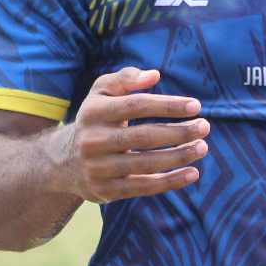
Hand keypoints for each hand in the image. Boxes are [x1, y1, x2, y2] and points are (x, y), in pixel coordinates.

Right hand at [52, 68, 209, 201]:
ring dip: (179, 156)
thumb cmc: (95, 120)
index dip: (168, 105)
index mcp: (94, 112)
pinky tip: (193, 173)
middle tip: (204, 127)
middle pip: (144, 136)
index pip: (136, 105)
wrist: (61, 162)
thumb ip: (125, 79)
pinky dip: (170, 181)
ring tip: (202, 147)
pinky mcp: (104, 190)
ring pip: (145, 163)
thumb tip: (154, 75)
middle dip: (179, 132)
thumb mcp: (101, 94)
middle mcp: (92, 140)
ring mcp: (97, 168)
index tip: (196, 106)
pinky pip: (142, 187)